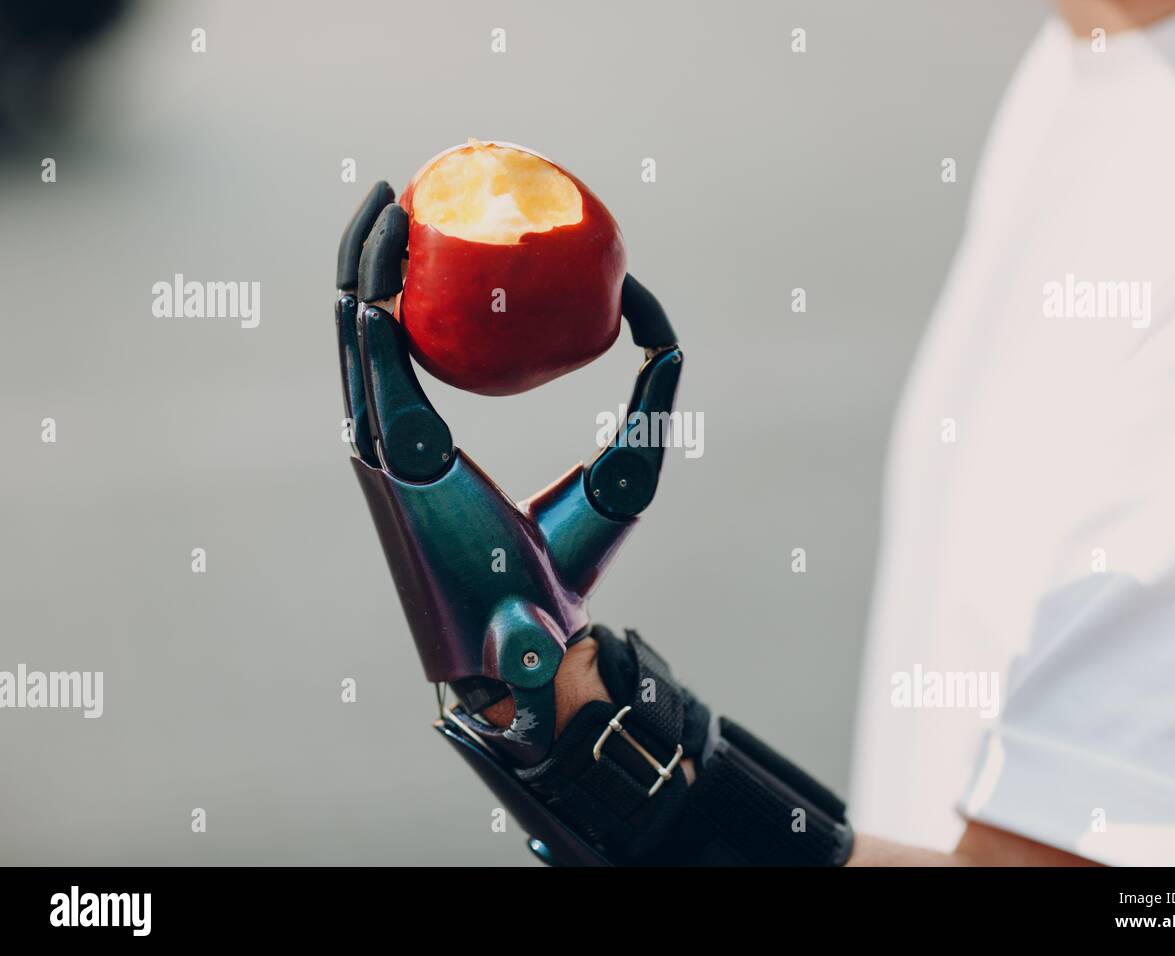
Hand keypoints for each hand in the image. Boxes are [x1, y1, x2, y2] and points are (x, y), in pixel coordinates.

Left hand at [332, 181, 682, 766]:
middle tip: (394, 192)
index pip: (375, 351)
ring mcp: (374, 455)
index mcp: (412, 462)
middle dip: (362, 255)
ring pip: (351, 347)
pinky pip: (372, 372)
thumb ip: (640, 436)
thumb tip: (668, 347)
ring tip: (391, 224)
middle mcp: (377, 451)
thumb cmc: (544, 588)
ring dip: (363, 282)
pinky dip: (379, 322)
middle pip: (350, 329)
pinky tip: (405, 295)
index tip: (400, 217)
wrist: (495, 655)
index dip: (379, 280)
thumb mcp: (603, 509)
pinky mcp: (384, 459)